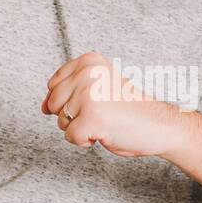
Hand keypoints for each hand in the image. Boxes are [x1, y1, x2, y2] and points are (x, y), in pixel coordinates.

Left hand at [41, 51, 184, 157]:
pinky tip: (106, 131)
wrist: (159, 125)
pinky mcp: (91, 118)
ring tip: (106, 120)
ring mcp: (88, 95)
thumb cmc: (128, 109)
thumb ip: (65, 93)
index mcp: (88, 61)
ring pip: (61, 122)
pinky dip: (86, 140)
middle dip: (73, 115)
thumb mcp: (95, 90)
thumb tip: (42, 107)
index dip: (70, 99)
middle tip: (103, 112)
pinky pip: (71, 137)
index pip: (53, 84)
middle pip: (53, 104)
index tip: (97, 99)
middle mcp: (87, 73)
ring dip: (81, 128)